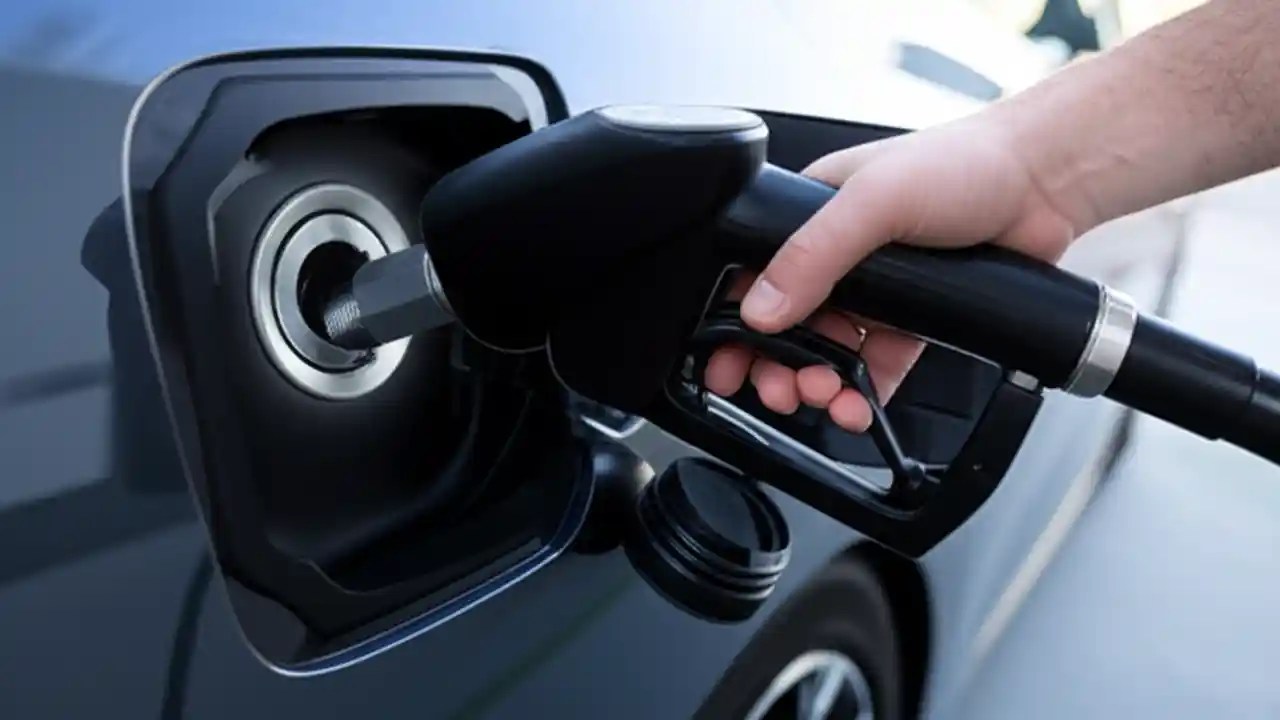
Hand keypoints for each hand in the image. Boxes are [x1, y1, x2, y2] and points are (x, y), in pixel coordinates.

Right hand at [703, 109, 1082, 431]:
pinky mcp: (913, 317)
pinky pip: (878, 365)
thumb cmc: (964, 163)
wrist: (1045, 182)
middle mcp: (839, 254)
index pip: (753, 277)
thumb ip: (814, 252)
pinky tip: (864, 406)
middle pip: (788, 327)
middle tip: (782, 393)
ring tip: (830, 401)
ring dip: (822, 385)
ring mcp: (876, 289)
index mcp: (811, 215)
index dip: (735, 325)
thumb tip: (761, 307)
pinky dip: (866, 392)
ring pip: (831, 352)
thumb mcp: (875, 199)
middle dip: (778, 368)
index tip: (727, 366)